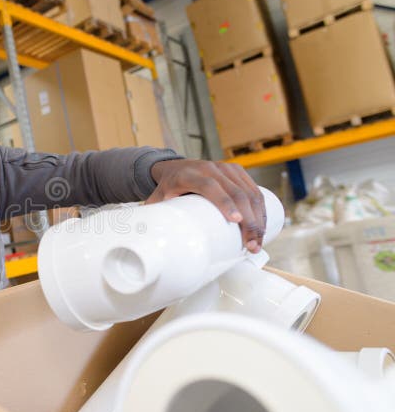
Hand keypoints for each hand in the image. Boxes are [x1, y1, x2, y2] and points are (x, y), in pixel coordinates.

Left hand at [148, 159, 265, 252]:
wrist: (175, 167)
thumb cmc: (167, 188)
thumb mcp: (157, 199)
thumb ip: (153, 216)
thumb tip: (148, 240)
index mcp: (189, 174)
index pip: (209, 185)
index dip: (223, 202)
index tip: (235, 220)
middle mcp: (211, 168)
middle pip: (236, 192)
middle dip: (248, 221)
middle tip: (251, 245)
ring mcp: (227, 168)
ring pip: (250, 193)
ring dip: (258, 219)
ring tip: (257, 243)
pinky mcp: (238, 171)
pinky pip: (255, 190)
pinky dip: (261, 210)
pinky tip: (263, 228)